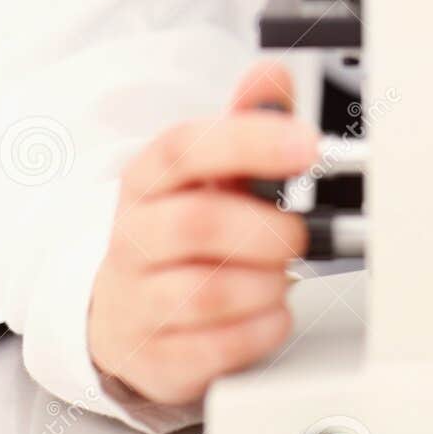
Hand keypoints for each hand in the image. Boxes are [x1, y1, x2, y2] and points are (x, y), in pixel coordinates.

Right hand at [88, 62, 315, 405]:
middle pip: (198, 224)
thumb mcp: (209, 170)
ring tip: (281, 272)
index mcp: (148, 178)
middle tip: (298, 232)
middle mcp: (134, 237)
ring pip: (208, 293)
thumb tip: (273, 76)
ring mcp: (137, 301)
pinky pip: (216, 350)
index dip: (250, 142)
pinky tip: (272, 311)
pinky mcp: (155, 357)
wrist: (126, 308)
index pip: (186, 148)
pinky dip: (261, 329)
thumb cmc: (181, 227)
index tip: (306, 145)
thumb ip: (247, 121)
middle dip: (268, 229)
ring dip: (267, 282)